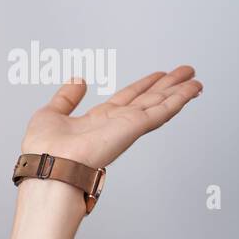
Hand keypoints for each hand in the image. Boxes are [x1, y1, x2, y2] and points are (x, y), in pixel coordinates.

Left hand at [19, 66, 202, 168]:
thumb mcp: (50, 114)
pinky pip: (161, 112)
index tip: (158, 75)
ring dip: (179, 92)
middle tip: (186, 72)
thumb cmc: (43, 150)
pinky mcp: (133, 128)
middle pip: (148, 99)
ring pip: (159, 105)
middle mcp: (115, 124)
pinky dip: (178, 100)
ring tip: (196, 80)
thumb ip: (66, 97)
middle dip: (167, 86)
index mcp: (96, 120)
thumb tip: (77, 80)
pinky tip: (192, 90)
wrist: (48, 165)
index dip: (143, 86)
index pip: (126, 99)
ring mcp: (126, 127)